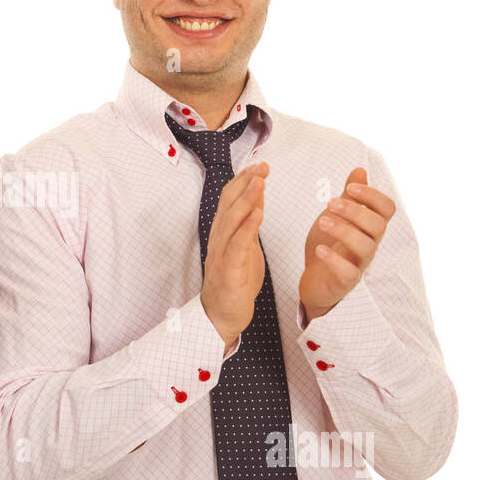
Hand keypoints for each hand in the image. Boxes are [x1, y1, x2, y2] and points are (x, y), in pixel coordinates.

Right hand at [200, 162, 267, 348]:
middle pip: (229, 204)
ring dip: (246, 199)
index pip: (229, 198)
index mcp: (223, 232)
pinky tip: (258, 214)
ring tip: (260, 182)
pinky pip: (238, 245)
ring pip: (232, 220)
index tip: (260, 164)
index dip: (243, 179)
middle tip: (262, 166)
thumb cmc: (235, 281)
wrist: (222, 316)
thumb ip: (249, 221)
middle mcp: (218, 238)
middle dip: (245, 182)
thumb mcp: (246, 245)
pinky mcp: (229, 270)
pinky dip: (247, 228)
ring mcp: (221, 254)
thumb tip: (257, 195)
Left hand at [298, 168, 395, 320]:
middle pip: (378, 225)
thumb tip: (360, 170)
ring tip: (322, 221)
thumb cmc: (330, 245)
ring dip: (344, 231)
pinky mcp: (345, 282)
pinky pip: (349, 273)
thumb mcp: (337, 216)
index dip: (373, 195)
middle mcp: (369, 244)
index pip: (387, 208)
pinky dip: (334, 260)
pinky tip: (320, 249)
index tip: (350, 188)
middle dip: (356, 210)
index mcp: (369, 226)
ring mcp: (360, 264)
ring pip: (366, 247)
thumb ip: (349, 197)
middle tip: (330, 203)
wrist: (315, 280)